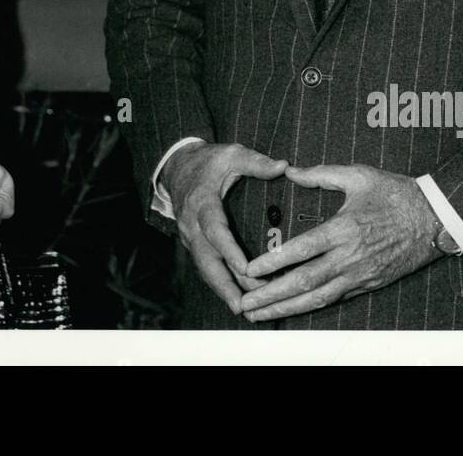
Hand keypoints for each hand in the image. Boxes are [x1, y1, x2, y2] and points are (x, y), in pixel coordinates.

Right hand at [163, 142, 289, 314]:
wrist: (178, 166)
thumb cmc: (209, 161)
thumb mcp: (232, 154)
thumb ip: (256, 162)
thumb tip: (284, 167)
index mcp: (202, 202)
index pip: (215, 230)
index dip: (229, 251)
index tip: (246, 269)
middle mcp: (192, 224)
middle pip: (206, 259)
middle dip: (224, 284)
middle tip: (242, 305)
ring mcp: (191, 236)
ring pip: (205, 268)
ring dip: (223, 289)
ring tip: (243, 309)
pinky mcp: (194, 243)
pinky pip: (205, 266)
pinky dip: (219, 283)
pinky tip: (235, 298)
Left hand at [239, 163, 440, 321]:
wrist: (436, 218)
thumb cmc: (397, 193)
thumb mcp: (358, 175)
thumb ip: (320, 173)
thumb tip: (290, 170)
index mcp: (343, 228)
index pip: (300, 251)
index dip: (272, 262)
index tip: (249, 270)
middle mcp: (349, 257)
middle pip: (303, 282)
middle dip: (270, 295)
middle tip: (245, 303)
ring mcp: (360, 275)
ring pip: (317, 297)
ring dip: (286, 308)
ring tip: (261, 314)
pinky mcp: (369, 284)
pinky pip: (335, 299)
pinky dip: (311, 307)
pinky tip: (292, 310)